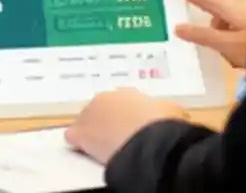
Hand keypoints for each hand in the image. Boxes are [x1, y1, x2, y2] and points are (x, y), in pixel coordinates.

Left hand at [65, 88, 188, 164]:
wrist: (149, 140)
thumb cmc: (163, 123)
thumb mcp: (172, 110)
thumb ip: (165, 109)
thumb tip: (172, 113)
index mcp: (126, 93)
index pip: (120, 101)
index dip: (126, 114)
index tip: (132, 123)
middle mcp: (105, 98)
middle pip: (100, 109)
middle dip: (108, 121)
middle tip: (119, 136)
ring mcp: (90, 114)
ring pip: (86, 122)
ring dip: (93, 131)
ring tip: (105, 146)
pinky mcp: (80, 133)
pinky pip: (73, 136)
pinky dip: (79, 144)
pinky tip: (87, 151)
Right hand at [161, 0, 245, 68]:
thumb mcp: (226, 45)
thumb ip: (202, 36)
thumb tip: (178, 27)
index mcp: (226, 7)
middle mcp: (236, 5)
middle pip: (211, 15)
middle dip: (210, 32)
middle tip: (217, 50)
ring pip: (224, 25)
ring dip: (223, 41)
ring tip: (236, 61)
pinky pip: (235, 31)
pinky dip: (234, 43)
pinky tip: (244, 58)